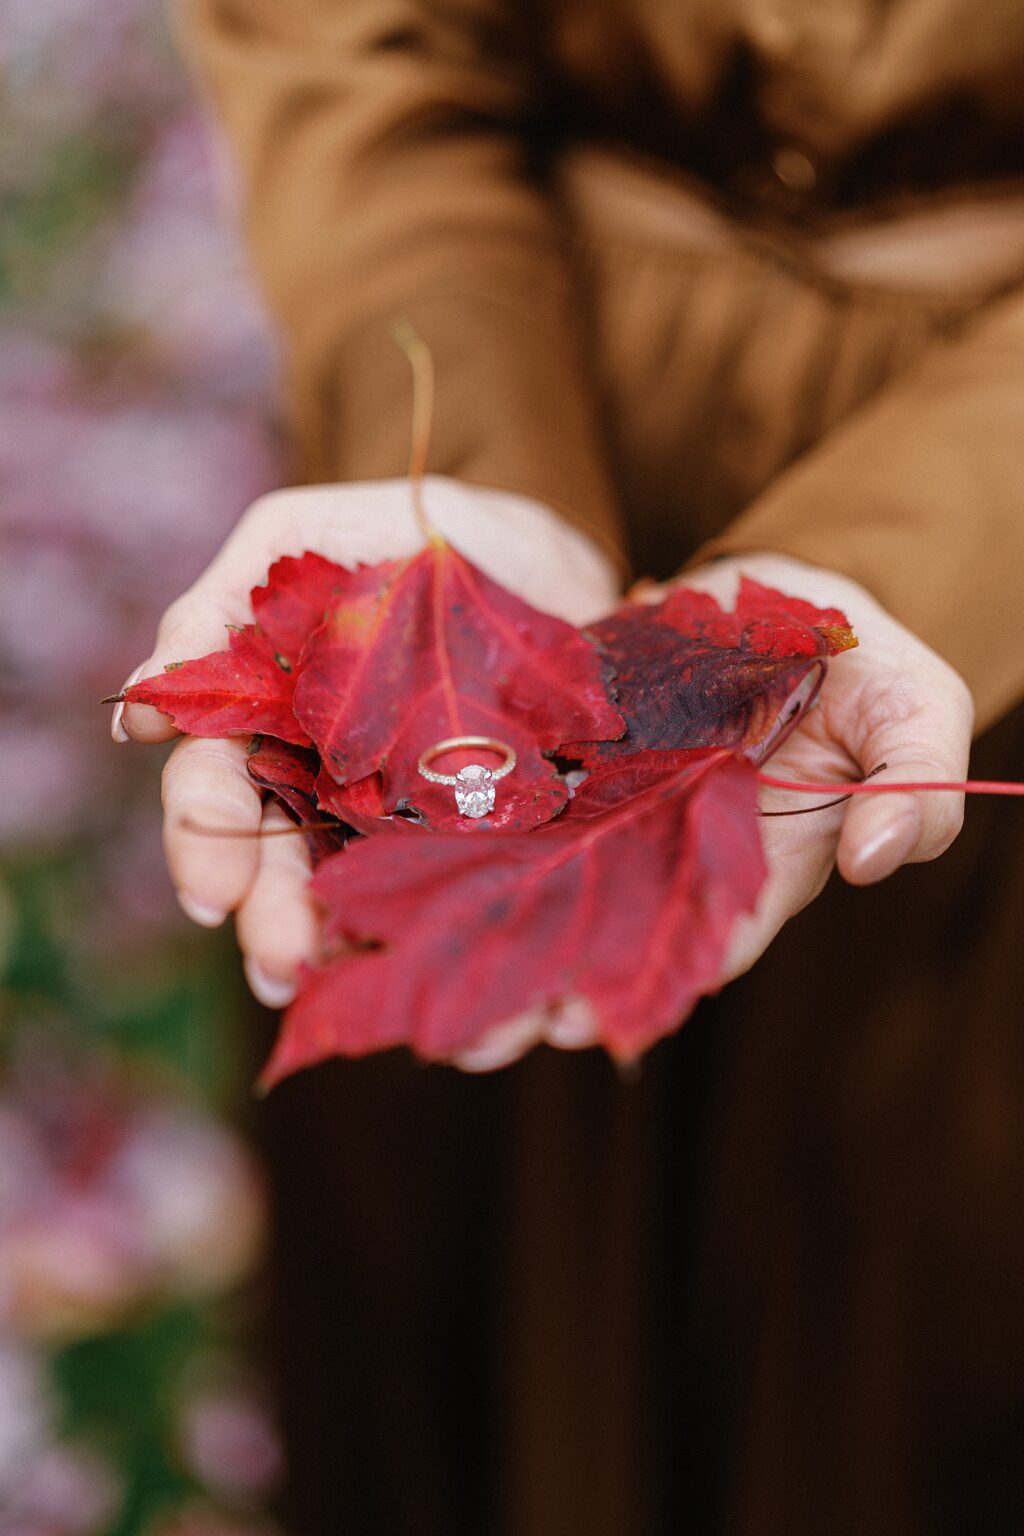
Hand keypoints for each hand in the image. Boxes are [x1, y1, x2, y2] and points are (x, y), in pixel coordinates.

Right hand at [113, 476, 619, 1012]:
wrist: (534, 535)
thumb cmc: (399, 528)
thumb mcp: (291, 540)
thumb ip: (210, 616)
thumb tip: (134, 721)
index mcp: (270, 726)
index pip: (220, 797)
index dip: (206, 844)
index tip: (211, 895)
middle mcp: (329, 784)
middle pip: (285, 866)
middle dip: (274, 921)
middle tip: (281, 966)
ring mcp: (407, 811)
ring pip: (364, 897)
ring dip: (354, 956)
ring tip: (356, 992)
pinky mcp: (488, 827)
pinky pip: (461, 893)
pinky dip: (456, 945)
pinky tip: (455, 987)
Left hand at [451, 551, 973, 1069]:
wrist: (770, 595)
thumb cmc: (851, 659)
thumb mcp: (911, 702)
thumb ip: (913, 775)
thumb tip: (881, 858)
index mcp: (752, 862)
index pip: (700, 942)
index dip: (644, 985)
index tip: (582, 1023)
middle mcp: (667, 856)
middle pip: (602, 942)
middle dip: (538, 993)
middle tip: (472, 1039)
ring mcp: (605, 815)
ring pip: (536, 896)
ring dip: (479, 945)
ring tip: (418, 994)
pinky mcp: (555, 768)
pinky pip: (498, 814)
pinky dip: (444, 852)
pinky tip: (383, 885)